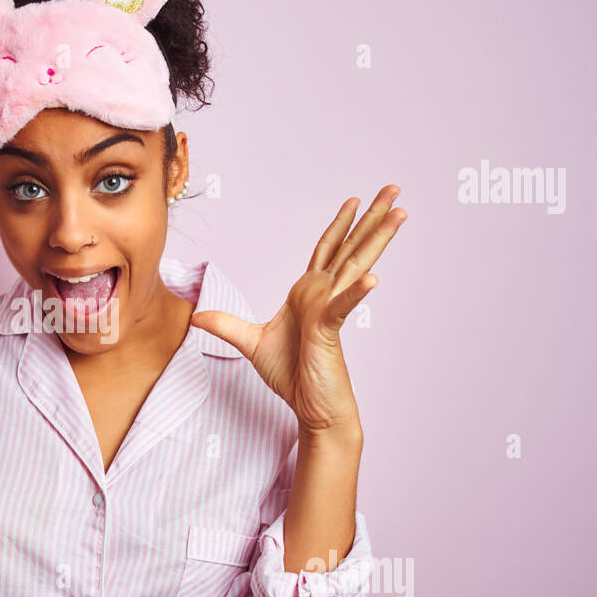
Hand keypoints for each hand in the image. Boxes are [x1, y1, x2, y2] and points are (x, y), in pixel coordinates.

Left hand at [190, 185, 406, 434]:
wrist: (311, 408)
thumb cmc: (292, 376)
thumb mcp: (250, 343)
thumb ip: (225, 325)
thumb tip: (197, 316)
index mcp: (309, 293)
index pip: (327, 249)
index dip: (340, 223)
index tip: (354, 200)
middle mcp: (324, 295)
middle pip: (349, 247)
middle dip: (371, 217)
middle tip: (394, 189)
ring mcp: (329, 310)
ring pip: (356, 267)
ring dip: (377, 239)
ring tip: (400, 214)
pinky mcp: (329, 332)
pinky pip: (343, 309)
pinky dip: (355, 295)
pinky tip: (371, 281)